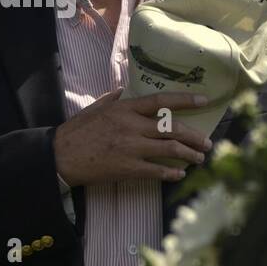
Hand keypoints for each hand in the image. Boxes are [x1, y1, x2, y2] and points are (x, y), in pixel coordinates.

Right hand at [53, 88, 213, 185]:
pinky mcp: (128, 168)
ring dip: (189, 154)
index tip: (204, 101)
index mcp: (125, 108)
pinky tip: (180, 174)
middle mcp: (132, 126)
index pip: (162, 101)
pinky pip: (157, 170)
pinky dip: (172, 173)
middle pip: (172, 128)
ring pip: (170, 149)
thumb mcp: (95, 108)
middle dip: (194, 136)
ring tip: (200, 158)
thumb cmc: (76, 131)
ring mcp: (131, 148)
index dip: (185, 100)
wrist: (59, 156)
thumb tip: (122, 90)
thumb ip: (112, 99)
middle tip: (207, 142)